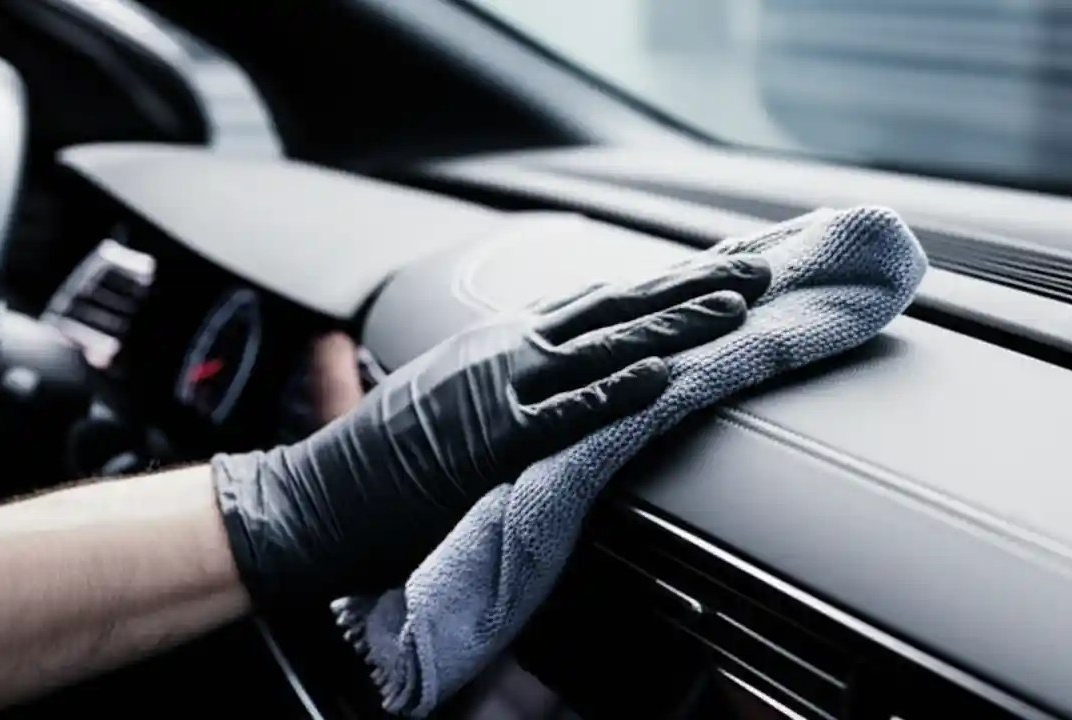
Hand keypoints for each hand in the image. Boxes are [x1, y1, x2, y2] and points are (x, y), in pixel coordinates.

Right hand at [211, 254, 771, 605]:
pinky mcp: (489, 440)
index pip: (597, 299)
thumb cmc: (383, 452)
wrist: (318, 494)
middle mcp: (506, 349)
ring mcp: (498, 390)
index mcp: (501, 339)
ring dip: (672, 325)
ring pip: (602, 346)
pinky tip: (658, 377)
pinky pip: (563, 413)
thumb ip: (500, 369)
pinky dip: (612, 392)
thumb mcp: (448, 390)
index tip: (712, 267)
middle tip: (753, 270)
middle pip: (614, 306)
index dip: (660, 282)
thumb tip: (544, 361)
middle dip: (688, 286)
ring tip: (734, 310)